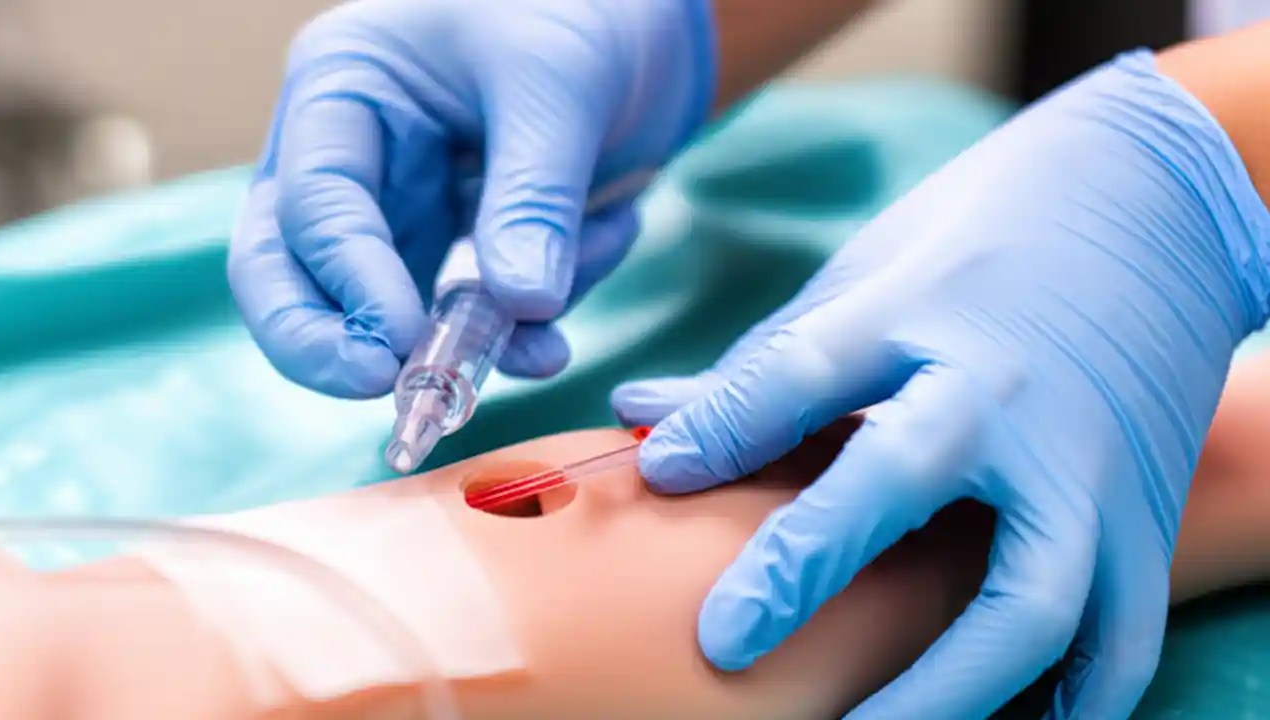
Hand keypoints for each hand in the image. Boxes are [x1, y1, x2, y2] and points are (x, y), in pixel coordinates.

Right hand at [229, 0, 713, 396]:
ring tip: (540, 351)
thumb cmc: (580, 15)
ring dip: (452, 346)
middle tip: (383, 391)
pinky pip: (466, 316)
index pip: (312, 204)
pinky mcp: (457, 248)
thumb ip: (532, 201)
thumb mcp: (558, 89)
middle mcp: (354, 157)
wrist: (644, 31)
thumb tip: (519, 308)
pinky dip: (517, 332)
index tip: (397, 342)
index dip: (347, 282)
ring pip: (377, 311)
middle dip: (322, 342)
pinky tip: (566, 318)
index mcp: (344, 90)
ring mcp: (402, 210)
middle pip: (287, 269)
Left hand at [614, 51, 1269, 717]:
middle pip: (902, 479)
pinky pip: (1118, 641)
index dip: (724, 426)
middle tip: (726, 641)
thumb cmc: (992, 234)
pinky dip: (1066, 706)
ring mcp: (1085, 463)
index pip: (804, 372)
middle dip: (809, 561)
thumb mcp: (874, 269)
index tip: (659, 475)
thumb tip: (645, 421)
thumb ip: (767, 365)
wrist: (1164, 201)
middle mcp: (1003, 393)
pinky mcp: (1144, 515)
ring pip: (1027, 599)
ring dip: (944, 687)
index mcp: (922, 313)